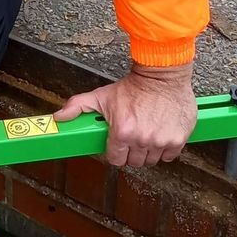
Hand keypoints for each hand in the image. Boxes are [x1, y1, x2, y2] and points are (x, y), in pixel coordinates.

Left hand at [54, 64, 196, 167]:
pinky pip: (169, 156)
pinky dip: (165, 149)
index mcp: (122, 132)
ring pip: (151, 160)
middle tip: (132, 137)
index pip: (115, 159)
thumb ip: (78, 106)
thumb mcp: (101, 96)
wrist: (162, 75)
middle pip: (134, 162)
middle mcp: (142, 139)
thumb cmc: (133, 87)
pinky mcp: (177, 139)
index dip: (115, 151)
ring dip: (148, 151)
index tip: (118, 144)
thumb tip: (59, 117)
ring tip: (146, 134)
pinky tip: (160, 136)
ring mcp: (161, 140)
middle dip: (131, 152)